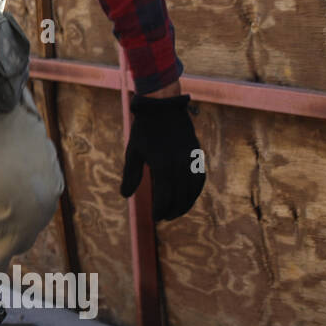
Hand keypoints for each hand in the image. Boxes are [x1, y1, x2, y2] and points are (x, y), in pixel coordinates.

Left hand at [119, 93, 205, 220]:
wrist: (163, 107)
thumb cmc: (144, 130)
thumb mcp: (133, 152)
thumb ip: (130, 175)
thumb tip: (125, 195)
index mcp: (162, 164)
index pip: (165, 196)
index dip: (160, 210)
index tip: (155, 218)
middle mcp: (179, 164)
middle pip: (180, 196)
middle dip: (172, 210)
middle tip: (164, 218)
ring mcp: (190, 159)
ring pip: (193, 190)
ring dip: (186, 204)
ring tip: (176, 212)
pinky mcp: (197, 154)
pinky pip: (200, 178)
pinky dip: (195, 191)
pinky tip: (188, 197)